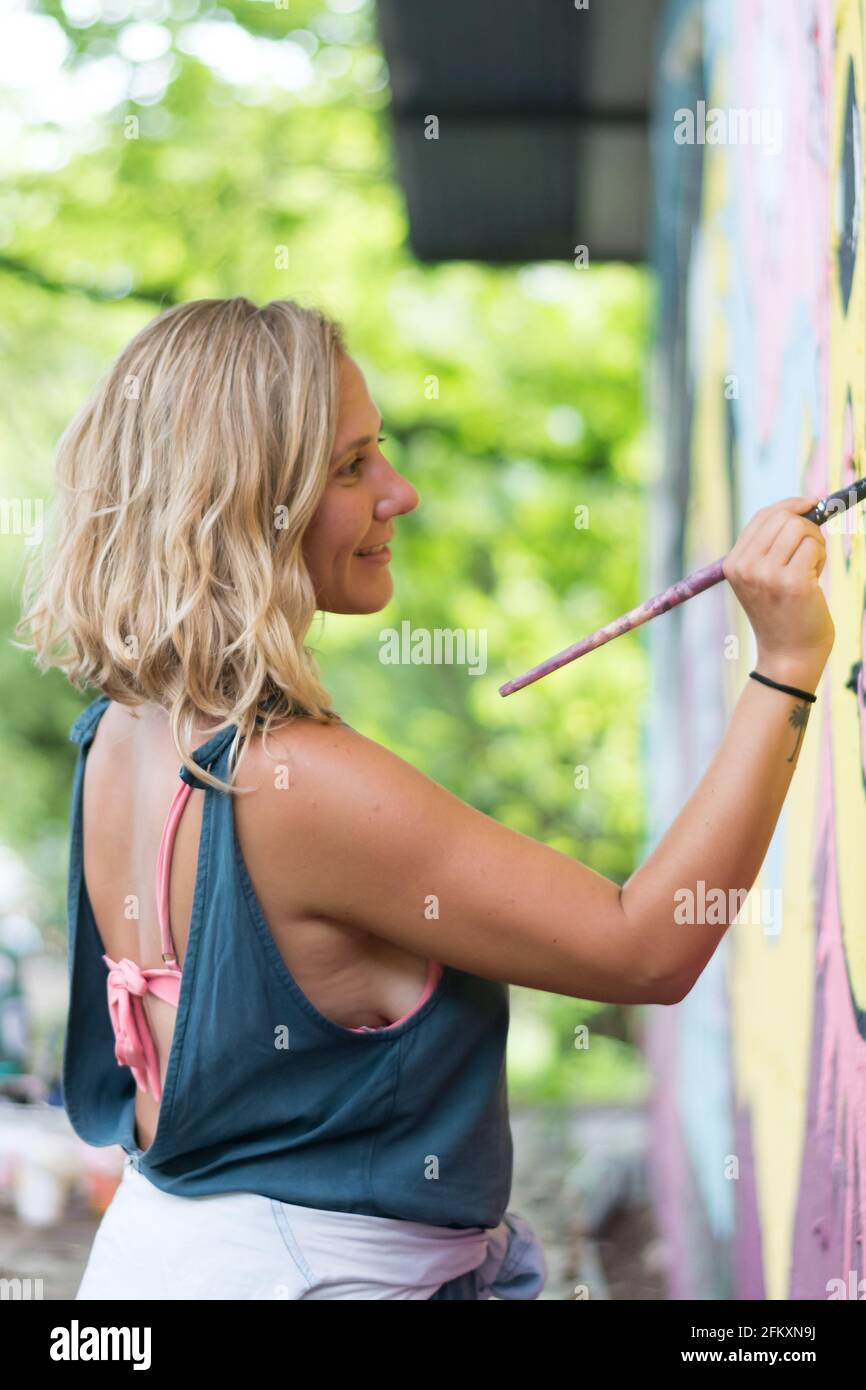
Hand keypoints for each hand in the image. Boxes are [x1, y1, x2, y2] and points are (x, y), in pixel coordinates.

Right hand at [721, 496, 834, 679]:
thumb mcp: (764, 577)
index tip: (811, 503)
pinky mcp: (792, 582)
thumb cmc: (783, 613)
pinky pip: (814, 547)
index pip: (763, 516)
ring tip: (812, 567)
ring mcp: (766, 575)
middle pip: (783, 517)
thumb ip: (772, 546)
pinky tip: (815, 578)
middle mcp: (745, 567)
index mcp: (733, 563)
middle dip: (806, 526)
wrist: (788, 655)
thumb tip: (803, 505)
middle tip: (813, 549)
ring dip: (815, 543)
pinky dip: (821, 558)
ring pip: (800, 529)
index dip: (790, 505)